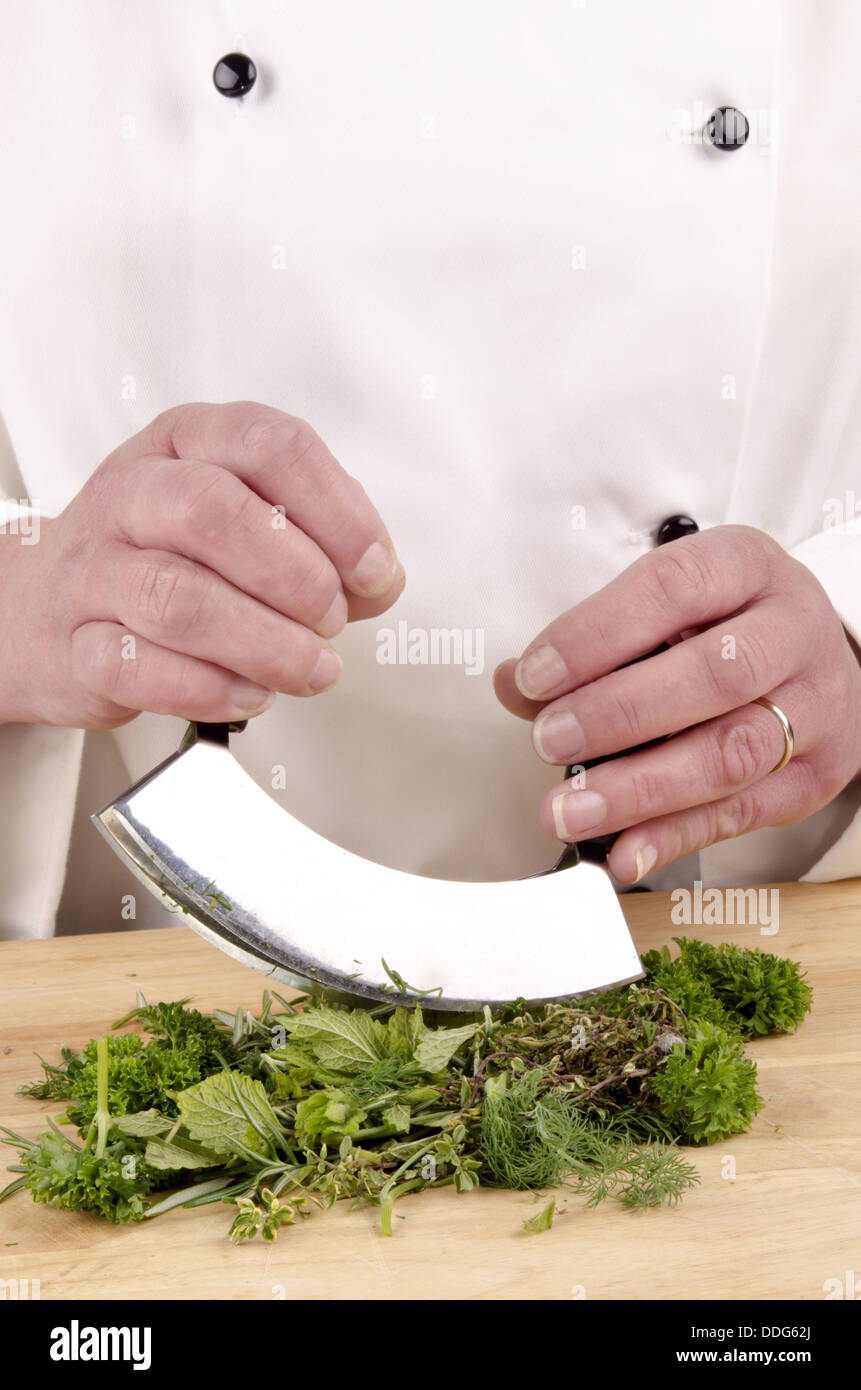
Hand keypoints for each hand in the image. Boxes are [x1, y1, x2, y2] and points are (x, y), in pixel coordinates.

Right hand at [0, 402, 403, 727]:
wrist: (48, 606)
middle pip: (213, 512)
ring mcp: (95, 565)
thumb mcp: (247, 520)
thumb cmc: (168, 556)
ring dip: (264, 644)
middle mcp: (134, 490)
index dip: (338, 512)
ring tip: (309, 668)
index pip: (270, 446)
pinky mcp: (75, 642)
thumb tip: (377, 581)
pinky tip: (250, 694)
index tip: (374, 570)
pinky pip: (136, 667)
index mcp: (190, 441)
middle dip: (295, 576)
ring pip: (176, 598)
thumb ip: (320, 542)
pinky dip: (208, 690)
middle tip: (331, 619)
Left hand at [494, 525, 860, 880]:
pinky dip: (673, 836)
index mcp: (747, 568)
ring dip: (639, 789)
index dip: (597, 634)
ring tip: (570, 809)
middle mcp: (792, 631)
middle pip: (714, 674)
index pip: (672, 588)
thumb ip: (592, 644)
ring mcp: (814, 706)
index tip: (536, 676)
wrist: (821, 661)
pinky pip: (742, 813)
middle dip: (619, 714)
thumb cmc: (725, 626)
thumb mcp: (667, 608)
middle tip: (549, 741)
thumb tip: (517, 685)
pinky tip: (621, 850)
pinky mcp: (814, 775)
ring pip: (732, 752)